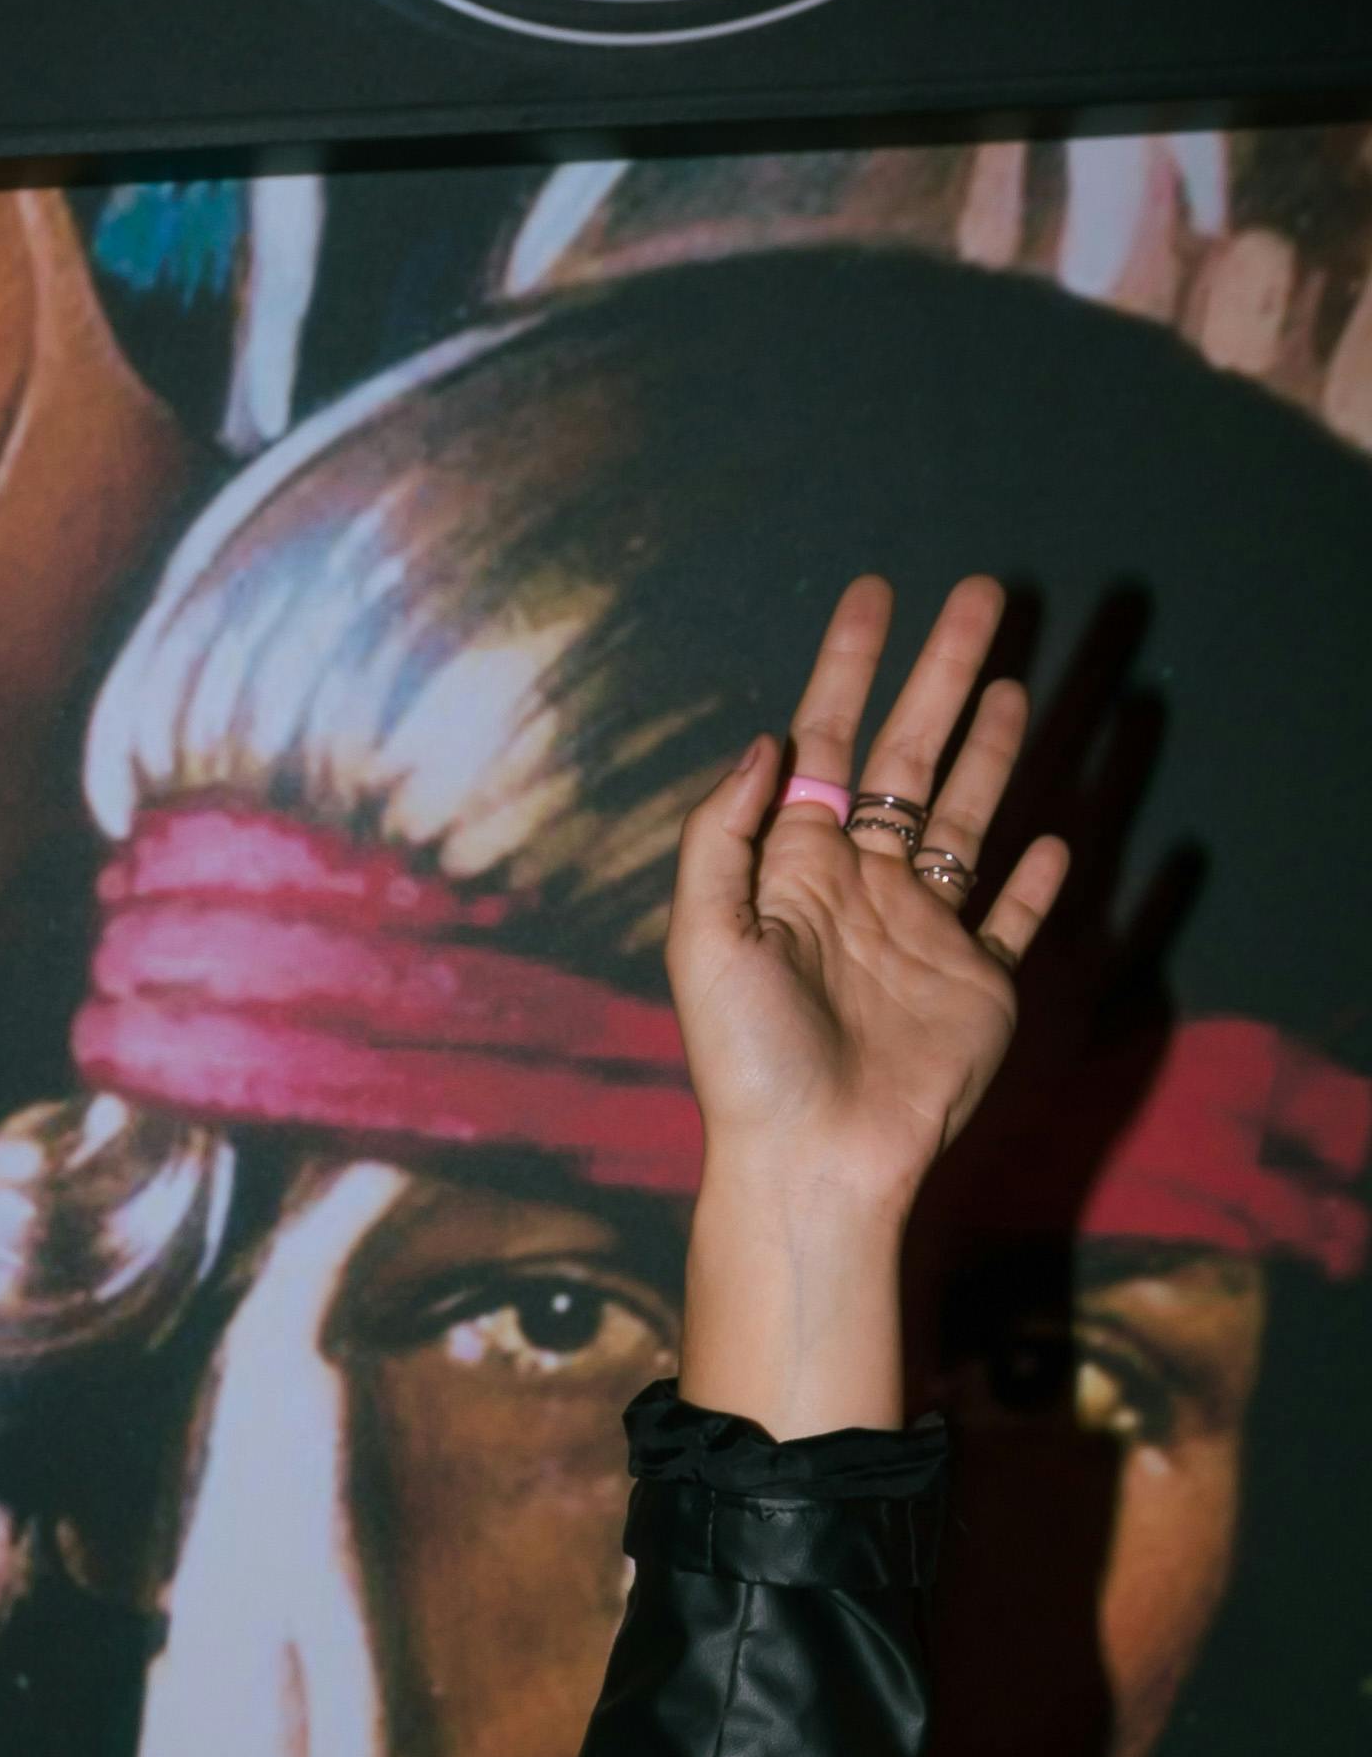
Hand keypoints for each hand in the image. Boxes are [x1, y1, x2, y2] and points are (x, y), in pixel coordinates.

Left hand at [667, 572, 1061, 1430]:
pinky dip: (1034, 879)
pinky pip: (1010, 919)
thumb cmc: (748, 1062)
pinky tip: (1052, 836)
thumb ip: (722, 835)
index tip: (876, 596)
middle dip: (944, 674)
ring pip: (966, 818)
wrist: (815, 1162)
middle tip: (982, 595)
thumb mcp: (705, 936)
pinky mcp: (978, 987)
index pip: (826, 743)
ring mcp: (924, 936)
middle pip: (912, 756)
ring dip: (990, 750)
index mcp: (794, 872)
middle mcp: (862, 891)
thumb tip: (767, 742)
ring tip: (1014, 683)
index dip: (849, 666)